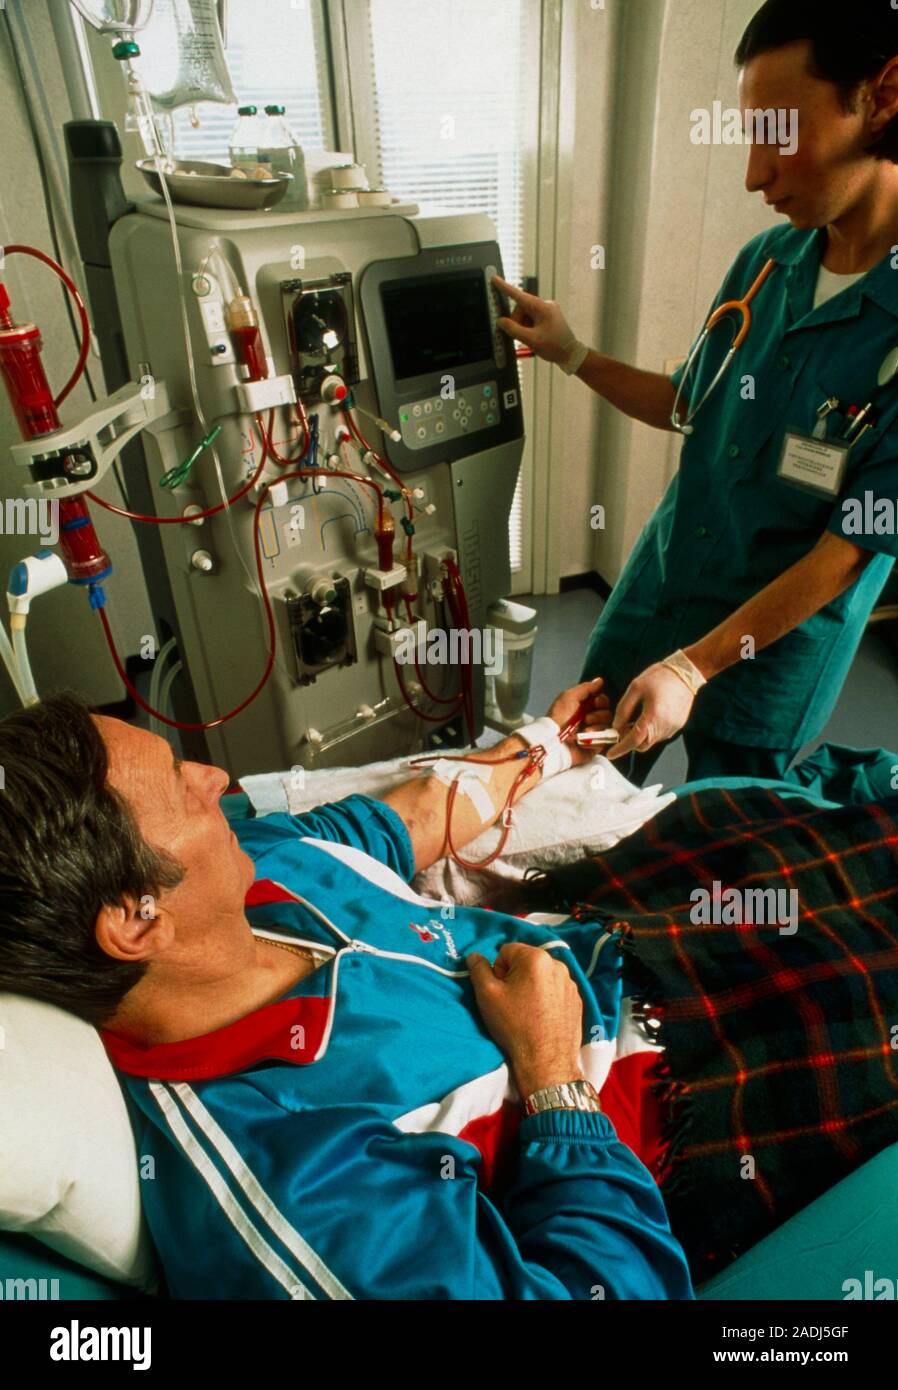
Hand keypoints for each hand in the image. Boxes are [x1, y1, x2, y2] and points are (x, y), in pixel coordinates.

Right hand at [467, 943, 584, 1097]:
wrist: (546, 1062)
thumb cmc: (514, 1026)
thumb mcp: (487, 996)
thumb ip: (478, 970)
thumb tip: (474, 955)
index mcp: (536, 958)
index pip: (506, 951)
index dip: (498, 971)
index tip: (500, 993)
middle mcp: (558, 965)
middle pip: (525, 962)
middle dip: (515, 977)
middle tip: (511, 1003)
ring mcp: (570, 983)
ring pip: (541, 976)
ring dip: (531, 987)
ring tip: (526, 1013)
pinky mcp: (577, 1000)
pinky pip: (555, 990)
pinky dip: (546, 998)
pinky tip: (541, 1018)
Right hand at [492, 275, 580, 366]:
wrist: (570, 354)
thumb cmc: (555, 347)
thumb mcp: (531, 340)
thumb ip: (513, 330)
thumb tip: (501, 322)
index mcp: (542, 308)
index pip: (519, 296)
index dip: (505, 287)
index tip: (495, 279)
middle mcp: (545, 305)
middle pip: (521, 308)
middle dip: (517, 322)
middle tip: (520, 336)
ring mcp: (547, 310)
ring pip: (525, 314)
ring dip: (522, 326)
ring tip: (530, 339)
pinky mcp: (547, 316)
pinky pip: (531, 318)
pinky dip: (528, 327)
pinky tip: (533, 336)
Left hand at [547, 677, 611, 766]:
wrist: (554, 740)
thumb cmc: (559, 717)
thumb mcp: (569, 697)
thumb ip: (586, 688)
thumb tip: (600, 680)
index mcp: (583, 706)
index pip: (602, 701)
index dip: (601, 700)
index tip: (595, 702)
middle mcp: (590, 719)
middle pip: (607, 712)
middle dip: (599, 714)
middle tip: (586, 718)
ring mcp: (593, 733)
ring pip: (607, 725)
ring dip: (597, 726)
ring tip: (584, 730)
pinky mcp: (596, 745)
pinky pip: (605, 740)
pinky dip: (596, 738)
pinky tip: (585, 739)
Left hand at [607, 662, 694, 760]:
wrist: (685, 672)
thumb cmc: (661, 677)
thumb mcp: (635, 688)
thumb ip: (623, 709)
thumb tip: (616, 726)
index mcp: (653, 716)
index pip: (633, 740)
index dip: (620, 748)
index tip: (611, 753)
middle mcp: (665, 726)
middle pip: (642, 745)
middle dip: (629, 741)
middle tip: (621, 729)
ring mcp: (673, 728)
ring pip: (651, 741)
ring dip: (640, 736)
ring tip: (635, 719)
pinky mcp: (678, 726)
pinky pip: (660, 735)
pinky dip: (650, 731)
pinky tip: (647, 717)